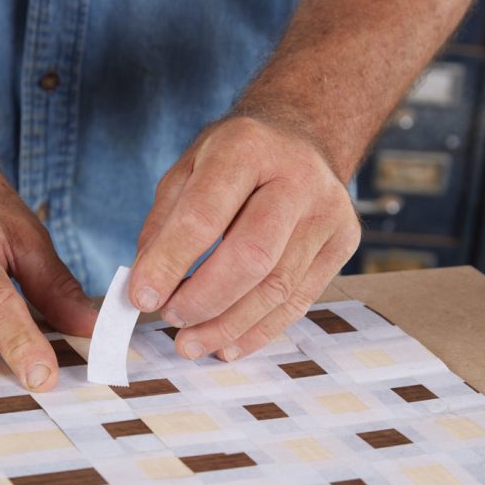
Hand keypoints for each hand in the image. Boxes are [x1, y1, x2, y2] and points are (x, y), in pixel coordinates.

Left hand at [129, 116, 360, 360]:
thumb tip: (146, 289)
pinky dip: (258, 331)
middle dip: (204, 300)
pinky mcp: (343, 242)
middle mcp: (297, 177)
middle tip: (171, 320)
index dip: (169, 263)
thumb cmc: (234, 161)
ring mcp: (328, 211)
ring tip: (190, 342)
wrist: (301, 139)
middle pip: (251, 257)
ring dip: (227, 325)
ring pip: (277, 287)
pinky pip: (298, 301)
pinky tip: (227, 344)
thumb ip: (163, 225)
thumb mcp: (187, 170)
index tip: (141, 298)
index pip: (204, 216)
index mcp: (246, 147)